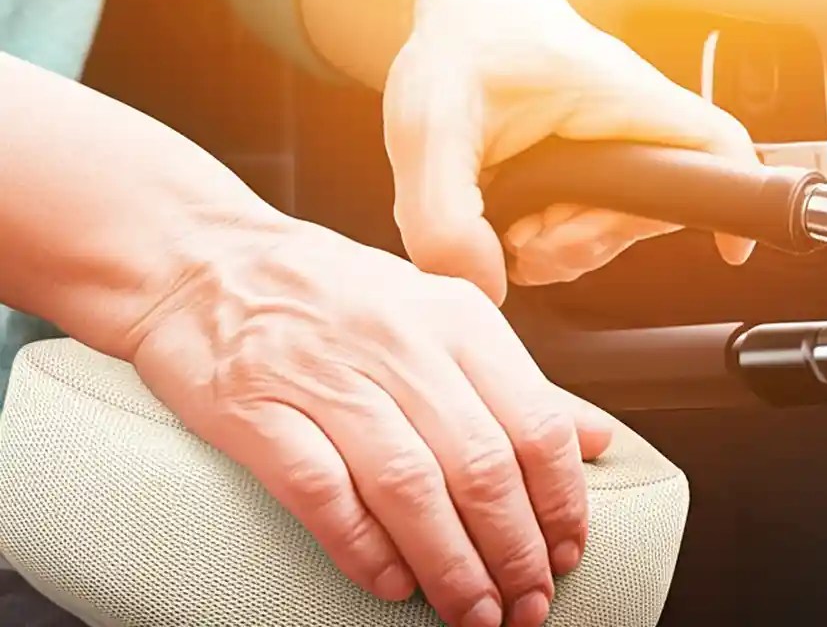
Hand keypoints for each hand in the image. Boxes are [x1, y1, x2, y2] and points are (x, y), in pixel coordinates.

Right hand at [129, 220, 612, 626]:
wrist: (204, 261)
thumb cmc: (333, 295)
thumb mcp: (438, 316)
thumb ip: (516, 381)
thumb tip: (596, 438)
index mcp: (455, 318)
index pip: (534, 422)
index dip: (560, 501)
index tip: (568, 552)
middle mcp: (397, 342)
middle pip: (480, 465)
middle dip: (514, 550)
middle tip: (528, 603)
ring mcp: (323, 374)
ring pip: (409, 486)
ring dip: (451, 564)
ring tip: (475, 612)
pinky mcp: (254, 409)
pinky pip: (321, 492)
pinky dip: (363, 547)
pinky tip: (393, 582)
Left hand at [382, 0, 759, 303]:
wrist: (454, 9)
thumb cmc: (457, 40)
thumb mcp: (426, 124)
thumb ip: (443, 213)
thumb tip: (484, 285)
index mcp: (614, 94)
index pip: (710, 142)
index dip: (735, 195)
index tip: (730, 247)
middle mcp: (627, 119)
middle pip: (660, 205)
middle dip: (595, 241)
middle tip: (528, 243)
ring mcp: (611, 144)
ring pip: (624, 221)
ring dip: (570, 246)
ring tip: (513, 234)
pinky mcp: (589, 164)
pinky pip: (595, 218)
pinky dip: (557, 239)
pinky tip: (513, 227)